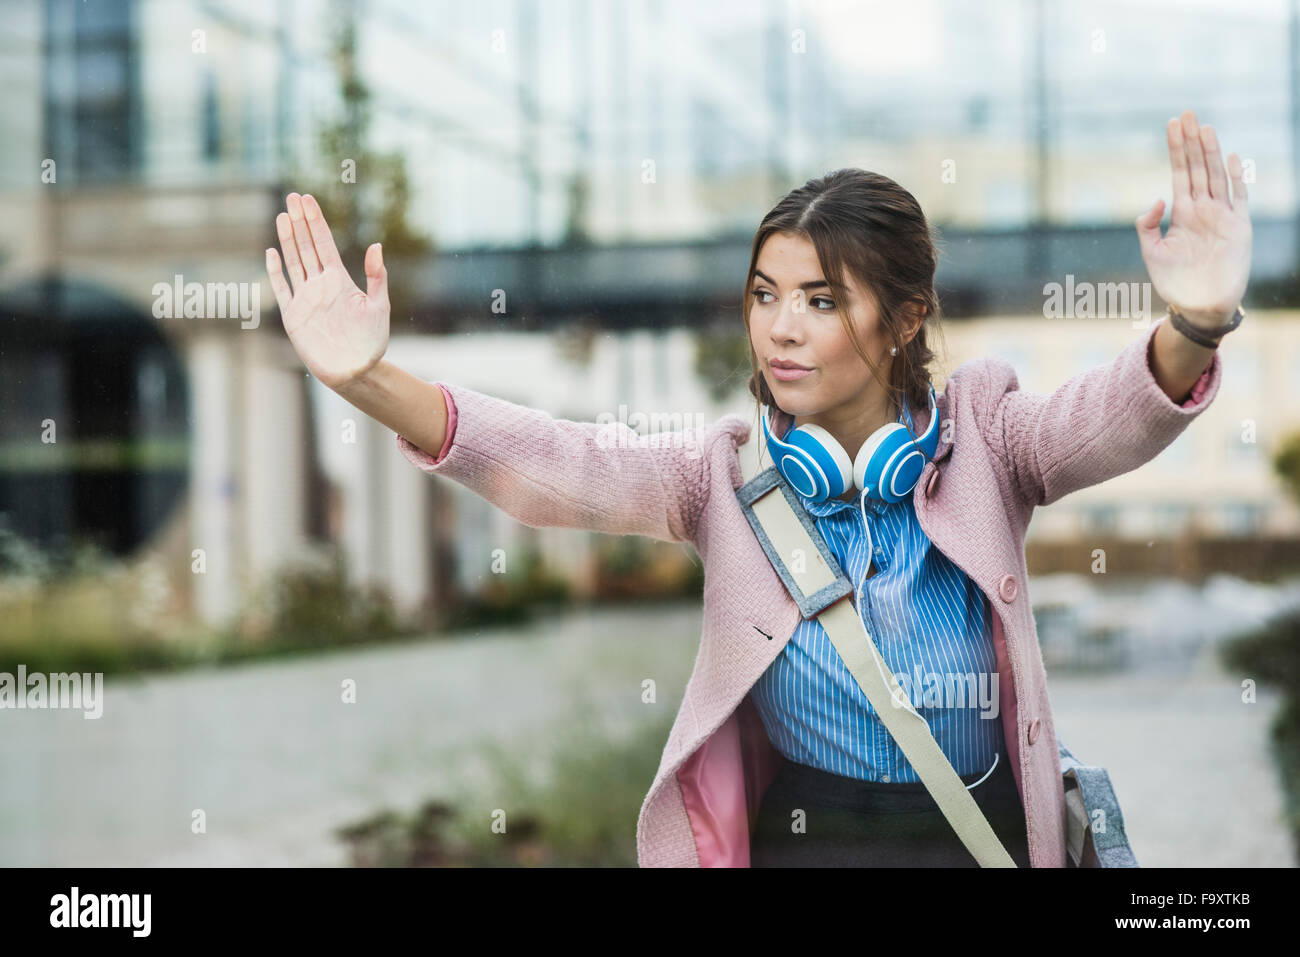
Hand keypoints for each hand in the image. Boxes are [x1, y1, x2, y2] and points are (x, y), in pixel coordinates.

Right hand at [265, 192, 389, 389]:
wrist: (354, 371)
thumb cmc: (371, 342)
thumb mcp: (379, 306)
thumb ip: (376, 277)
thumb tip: (377, 245)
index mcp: (340, 280)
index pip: (325, 243)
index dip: (316, 221)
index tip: (309, 199)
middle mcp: (321, 285)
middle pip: (307, 246)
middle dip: (300, 221)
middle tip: (292, 196)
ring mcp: (305, 298)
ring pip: (293, 261)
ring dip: (287, 239)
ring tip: (283, 215)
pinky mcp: (293, 315)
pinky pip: (282, 288)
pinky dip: (276, 271)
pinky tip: (272, 251)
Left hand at [1135, 109, 1251, 328]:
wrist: (1200, 306)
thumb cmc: (1175, 282)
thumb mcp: (1152, 253)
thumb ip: (1147, 226)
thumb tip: (1158, 199)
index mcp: (1183, 213)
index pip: (1179, 173)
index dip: (1176, 149)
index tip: (1171, 124)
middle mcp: (1203, 209)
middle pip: (1198, 167)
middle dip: (1191, 141)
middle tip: (1186, 113)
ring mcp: (1222, 216)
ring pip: (1217, 176)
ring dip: (1211, 151)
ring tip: (1203, 127)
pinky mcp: (1239, 227)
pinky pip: (1239, 198)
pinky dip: (1237, 178)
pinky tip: (1232, 157)